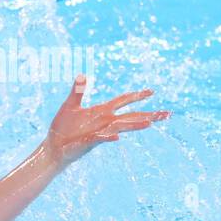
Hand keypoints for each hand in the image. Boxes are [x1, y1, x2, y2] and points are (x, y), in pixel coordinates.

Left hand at [45, 75, 169, 167]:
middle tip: (167, 114)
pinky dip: (109, 137)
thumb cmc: (62, 127)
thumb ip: (77, 91)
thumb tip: (81, 75)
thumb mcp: (70, 105)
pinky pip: (100, 138)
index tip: (152, 92)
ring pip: (120, 127)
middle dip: (148, 115)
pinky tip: (117, 137)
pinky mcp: (89, 141)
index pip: (123, 101)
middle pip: (130, 117)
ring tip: (149, 123)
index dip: (136, 96)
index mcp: (101, 112)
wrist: (53, 146)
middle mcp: (104, 122)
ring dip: (133, 125)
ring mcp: (98, 132)